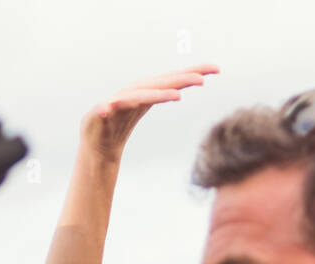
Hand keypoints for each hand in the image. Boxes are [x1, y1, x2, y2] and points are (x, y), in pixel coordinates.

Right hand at [81, 65, 218, 161]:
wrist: (97, 144)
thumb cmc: (120, 124)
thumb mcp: (142, 108)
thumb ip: (159, 95)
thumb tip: (182, 85)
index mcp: (144, 91)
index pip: (170, 80)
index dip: (191, 73)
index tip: (216, 69)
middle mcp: (131, 93)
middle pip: (158, 84)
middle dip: (179, 81)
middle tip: (202, 80)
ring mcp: (115, 103)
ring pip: (138, 98)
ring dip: (155, 95)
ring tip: (176, 96)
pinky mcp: (99, 115)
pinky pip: (105, 111)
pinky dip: (106, 109)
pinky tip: (107, 108)